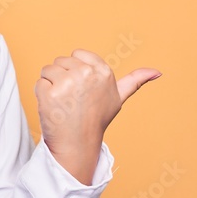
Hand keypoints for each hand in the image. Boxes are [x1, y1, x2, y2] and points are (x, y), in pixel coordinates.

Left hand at [34, 49, 159, 184]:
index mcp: (103, 71)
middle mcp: (87, 74)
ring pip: (48, 70)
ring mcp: (67, 83)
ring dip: (50, 85)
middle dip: (62, 78)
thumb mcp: (118, 97)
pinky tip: (54, 108)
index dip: (75, 70)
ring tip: (63, 103)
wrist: (78, 143)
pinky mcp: (50, 92)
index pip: (77, 54)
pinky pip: (39, 82)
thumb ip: (135, 81)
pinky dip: (42, 94)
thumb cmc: (96, 119)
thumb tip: (157, 72)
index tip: (82, 89)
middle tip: (72, 99)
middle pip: (61, 61)